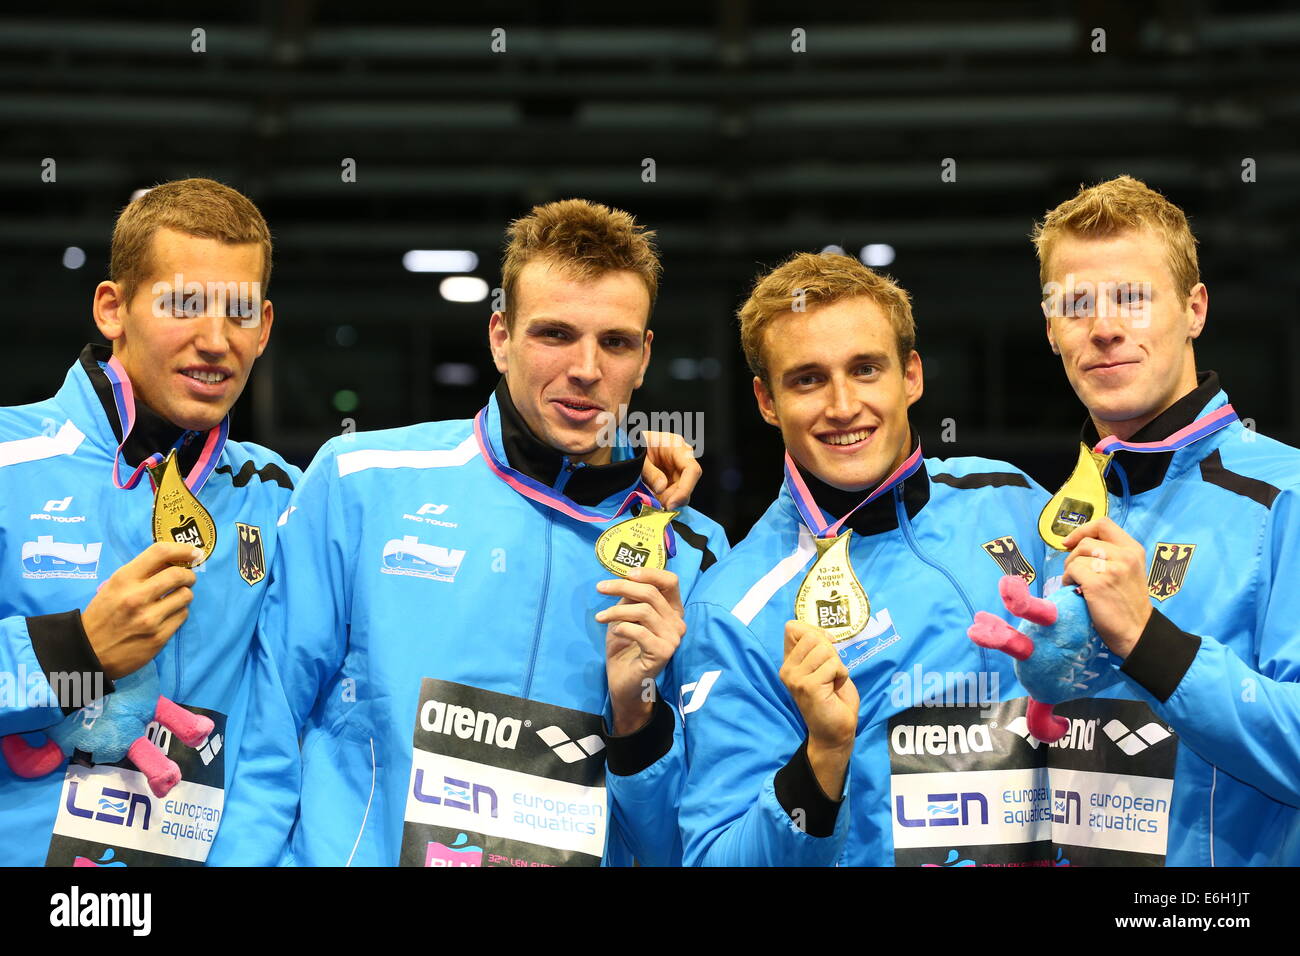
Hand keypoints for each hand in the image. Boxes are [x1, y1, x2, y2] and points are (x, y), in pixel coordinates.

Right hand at [81, 541, 201, 679]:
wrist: (88, 651)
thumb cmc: (102, 614)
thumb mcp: (113, 587)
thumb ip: (140, 573)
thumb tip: (174, 561)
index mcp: (123, 579)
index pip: (160, 552)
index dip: (182, 549)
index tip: (194, 553)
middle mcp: (137, 597)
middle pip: (179, 574)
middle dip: (188, 575)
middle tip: (187, 579)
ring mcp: (149, 619)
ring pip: (186, 596)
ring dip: (184, 594)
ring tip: (174, 598)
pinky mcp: (158, 637)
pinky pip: (182, 616)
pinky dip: (179, 612)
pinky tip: (168, 615)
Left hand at [597, 567, 685, 734]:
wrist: (623, 681)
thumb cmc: (625, 646)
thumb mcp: (626, 615)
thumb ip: (631, 597)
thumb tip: (625, 576)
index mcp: (672, 610)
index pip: (671, 581)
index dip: (650, 573)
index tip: (627, 573)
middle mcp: (677, 623)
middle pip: (651, 593)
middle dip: (622, 587)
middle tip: (600, 588)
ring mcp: (672, 639)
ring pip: (643, 611)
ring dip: (616, 611)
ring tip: (600, 617)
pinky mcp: (663, 653)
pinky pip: (640, 631)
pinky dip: (623, 627)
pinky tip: (615, 632)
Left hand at [641, 431, 700, 510]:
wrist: (628, 443)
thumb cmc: (634, 445)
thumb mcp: (639, 457)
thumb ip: (650, 472)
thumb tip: (661, 488)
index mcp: (677, 447)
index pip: (692, 470)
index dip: (685, 490)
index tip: (670, 504)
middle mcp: (682, 458)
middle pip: (687, 484)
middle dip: (672, 498)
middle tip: (655, 504)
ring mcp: (677, 469)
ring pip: (680, 491)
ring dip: (666, 499)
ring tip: (650, 498)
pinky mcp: (672, 478)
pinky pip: (672, 492)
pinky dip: (662, 498)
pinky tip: (651, 496)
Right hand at [780, 620, 857, 797]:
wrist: (835, 732)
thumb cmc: (833, 699)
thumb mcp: (824, 665)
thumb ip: (818, 647)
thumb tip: (824, 633)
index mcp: (788, 662)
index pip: (793, 627)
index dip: (815, 632)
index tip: (826, 649)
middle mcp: (787, 669)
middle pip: (812, 636)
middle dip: (830, 651)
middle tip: (831, 672)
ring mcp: (795, 678)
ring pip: (825, 651)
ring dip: (837, 665)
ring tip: (833, 682)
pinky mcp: (808, 686)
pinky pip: (833, 665)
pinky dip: (841, 675)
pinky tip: (835, 689)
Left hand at [1061, 517, 1151, 657]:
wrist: (1137, 631)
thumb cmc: (1128, 602)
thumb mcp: (1129, 571)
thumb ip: (1111, 555)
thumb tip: (1075, 543)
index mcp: (1133, 550)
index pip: (1103, 524)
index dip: (1082, 530)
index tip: (1070, 542)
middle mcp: (1125, 556)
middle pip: (1086, 542)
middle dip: (1073, 555)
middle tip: (1074, 571)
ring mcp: (1112, 569)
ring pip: (1077, 556)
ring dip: (1070, 568)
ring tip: (1076, 582)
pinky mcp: (1098, 583)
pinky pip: (1073, 571)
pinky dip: (1068, 579)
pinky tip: (1075, 589)